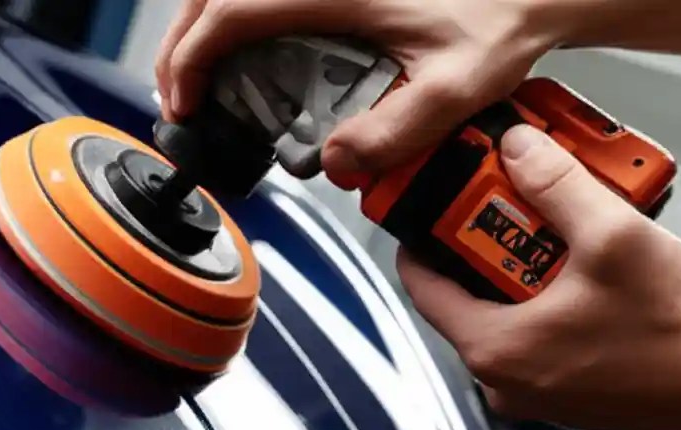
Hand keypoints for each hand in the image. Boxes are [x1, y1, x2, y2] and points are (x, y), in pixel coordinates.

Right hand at [155, 0, 561, 186]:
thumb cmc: (502, 17)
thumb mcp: (457, 85)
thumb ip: (396, 129)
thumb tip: (333, 163)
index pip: (230, 13)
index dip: (192, 60)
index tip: (187, 104)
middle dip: (179, 48)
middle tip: (178, 100)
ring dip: (200, 30)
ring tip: (196, 79)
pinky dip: (230, 17)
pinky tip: (235, 51)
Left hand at [399, 125, 680, 429]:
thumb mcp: (614, 238)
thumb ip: (556, 185)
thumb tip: (518, 149)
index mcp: (494, 351)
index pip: (422, 286)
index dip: (426, 236)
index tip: (441, 202)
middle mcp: (503, 380)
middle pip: (466, 294)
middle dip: (491, 242)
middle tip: (517, 202)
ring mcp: (533, 390)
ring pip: (504, 310)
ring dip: (526, 266)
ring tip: (561, 230)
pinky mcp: (564, 389)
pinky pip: (537, 332)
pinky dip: (550, 296)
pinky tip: (583, 266)